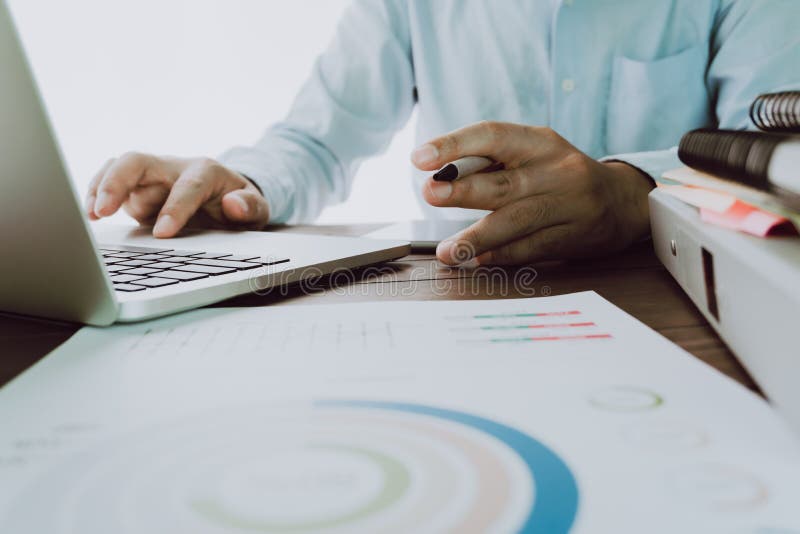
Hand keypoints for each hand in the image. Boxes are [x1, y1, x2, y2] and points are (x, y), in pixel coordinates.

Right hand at [85, 153, 268, 237]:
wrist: (230, 197)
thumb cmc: (240, 204)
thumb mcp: (257, 209)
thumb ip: (249, 207)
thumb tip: (234, 205)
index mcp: (206, 172)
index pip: (187, 186)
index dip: (174, 208)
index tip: (162, 233)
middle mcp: (174, 168)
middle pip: (140, 162)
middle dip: (119, 182)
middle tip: (104, 210)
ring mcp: (153, 177)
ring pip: (119, 168)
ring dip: (102, 187)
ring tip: (92, 213)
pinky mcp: (138, 189)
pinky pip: (111, 181)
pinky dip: (97, 193)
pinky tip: (90, 213)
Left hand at [411, 122, 653, 264]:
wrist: (621, 201)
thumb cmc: (560, 174)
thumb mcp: (533, 154)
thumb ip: (491, 162)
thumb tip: (439, 176)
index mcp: (539, 142)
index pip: (492, 135)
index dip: (454, 145)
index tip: (420, 157)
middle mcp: (555, 171)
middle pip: (504, 182)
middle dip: (462, 190)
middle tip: (430, 193)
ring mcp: (566, 205)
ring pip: (515, 222)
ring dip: (475, 237)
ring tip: (446, 251)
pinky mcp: (570, 237)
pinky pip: (528, 248)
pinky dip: (499, 255)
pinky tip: (476, 260)